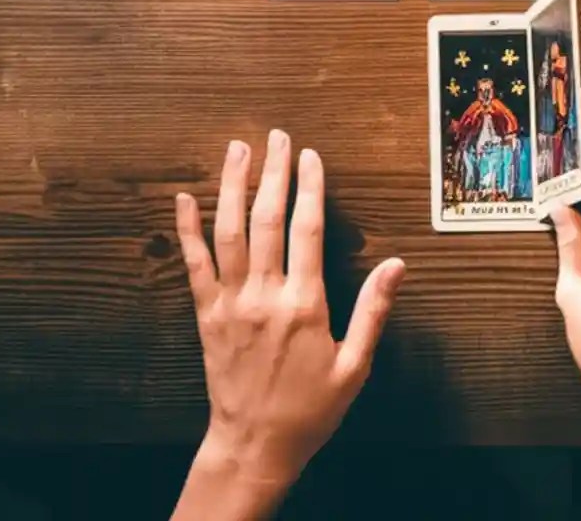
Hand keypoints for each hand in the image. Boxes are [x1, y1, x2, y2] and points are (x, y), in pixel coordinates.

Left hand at [174, 131, 406, 487]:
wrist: (255, 444)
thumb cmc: (311, 409)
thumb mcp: (356, 366)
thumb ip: (374, 311)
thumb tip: (396, 265)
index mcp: (305, 304)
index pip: (307, 230)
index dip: (310, 188)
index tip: (311, 157)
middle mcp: (265, 296)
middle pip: (267, 219)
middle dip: (273, 173)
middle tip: (277, 136)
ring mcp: (231, 303)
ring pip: (228, 232)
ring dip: (232, 187)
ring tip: (236, 150)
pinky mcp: (206, 315)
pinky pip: (193, 264)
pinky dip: (187, 230)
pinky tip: (184, 199)